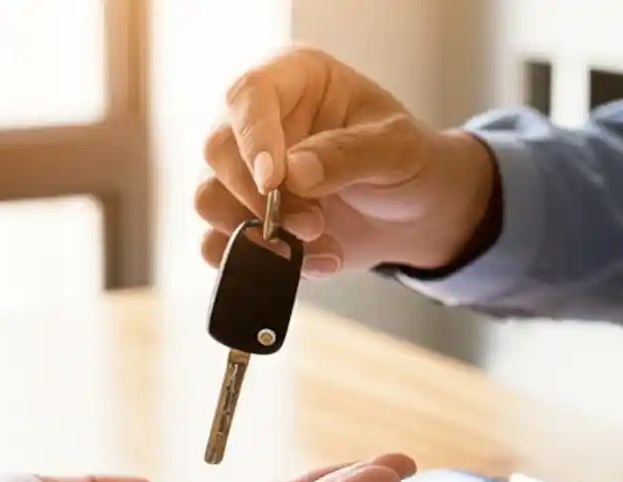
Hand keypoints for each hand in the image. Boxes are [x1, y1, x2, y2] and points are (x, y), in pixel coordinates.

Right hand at [196, 47, 494, 276]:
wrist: (413, 212)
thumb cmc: (407, 162)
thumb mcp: (397, 149)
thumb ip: (349, 154)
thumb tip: (293, 173)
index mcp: (292, 78)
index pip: (249, 94)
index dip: (254, 138)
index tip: (274, 182)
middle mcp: (256, 120)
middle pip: (217, 149)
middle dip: (259, 197)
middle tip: (312, 223)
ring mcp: (244, 171)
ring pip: (208, 199)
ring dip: (258, 232)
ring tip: (317, 240)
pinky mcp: (243, 218)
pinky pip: (220, 244)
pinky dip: (262, 262)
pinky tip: (314, 260)